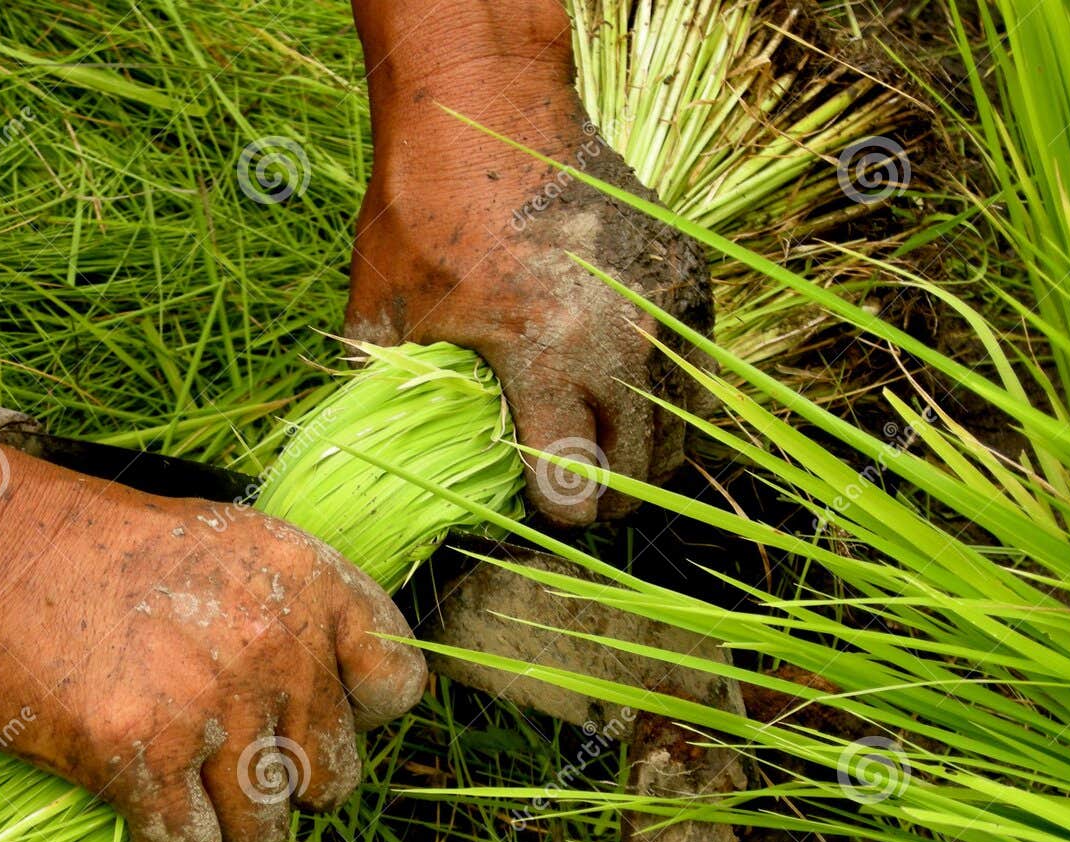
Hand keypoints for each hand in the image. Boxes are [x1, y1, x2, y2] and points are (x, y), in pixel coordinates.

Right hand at [0, 448, 426, 841]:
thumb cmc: (87, 543)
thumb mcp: (220, 542)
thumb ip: (287, 613)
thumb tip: (327, 701)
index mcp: (305, 582)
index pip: (397, 685)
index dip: (355, 715)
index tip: (308, 720)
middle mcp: (275, 645)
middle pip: (332, 778)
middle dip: (281, 783)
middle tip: (224, 767)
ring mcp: (210, 706)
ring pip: (263, 831)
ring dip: (221, 826)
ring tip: (175, 795)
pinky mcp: (139, 760)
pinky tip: (137, 823)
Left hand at [348, 0, 711, 524]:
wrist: (490, 100)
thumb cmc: (427, 203)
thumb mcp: (384, 310)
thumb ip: (383, 396)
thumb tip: (373, 458)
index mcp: (547, 357)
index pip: (574, 488)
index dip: (554, 513)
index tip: (536, 507)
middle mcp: (623, 341)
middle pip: (644, 473)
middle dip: (609, 499)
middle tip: (577, 496)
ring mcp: (666, 308)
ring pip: (684, 427)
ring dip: (646, 454)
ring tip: (606, 453)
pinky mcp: (689, 278)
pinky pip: (696, 369)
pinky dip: (666, 395)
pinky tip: (622, 388)